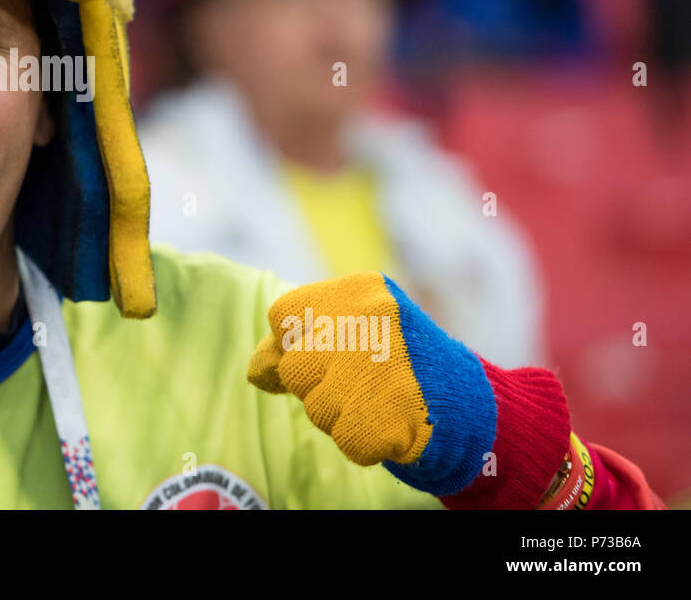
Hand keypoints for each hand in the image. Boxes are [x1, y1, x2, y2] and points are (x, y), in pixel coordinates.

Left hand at [248, 271, 498, 496]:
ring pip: (315, 407)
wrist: (473, 402)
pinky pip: (345, 439)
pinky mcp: (386, 415)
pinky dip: (364, 440)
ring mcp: (375, 369)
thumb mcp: (354, 328)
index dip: (296, 341)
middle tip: (360, 382)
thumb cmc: (401, 360)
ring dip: (340, 414)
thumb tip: (256, 369)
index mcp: (357, 290)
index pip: (283, 315)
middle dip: (317, 384)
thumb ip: (298, 340)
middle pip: (295, 367)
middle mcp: (365, 322)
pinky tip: (390, 422)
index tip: (326, 351)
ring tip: (379, 400)